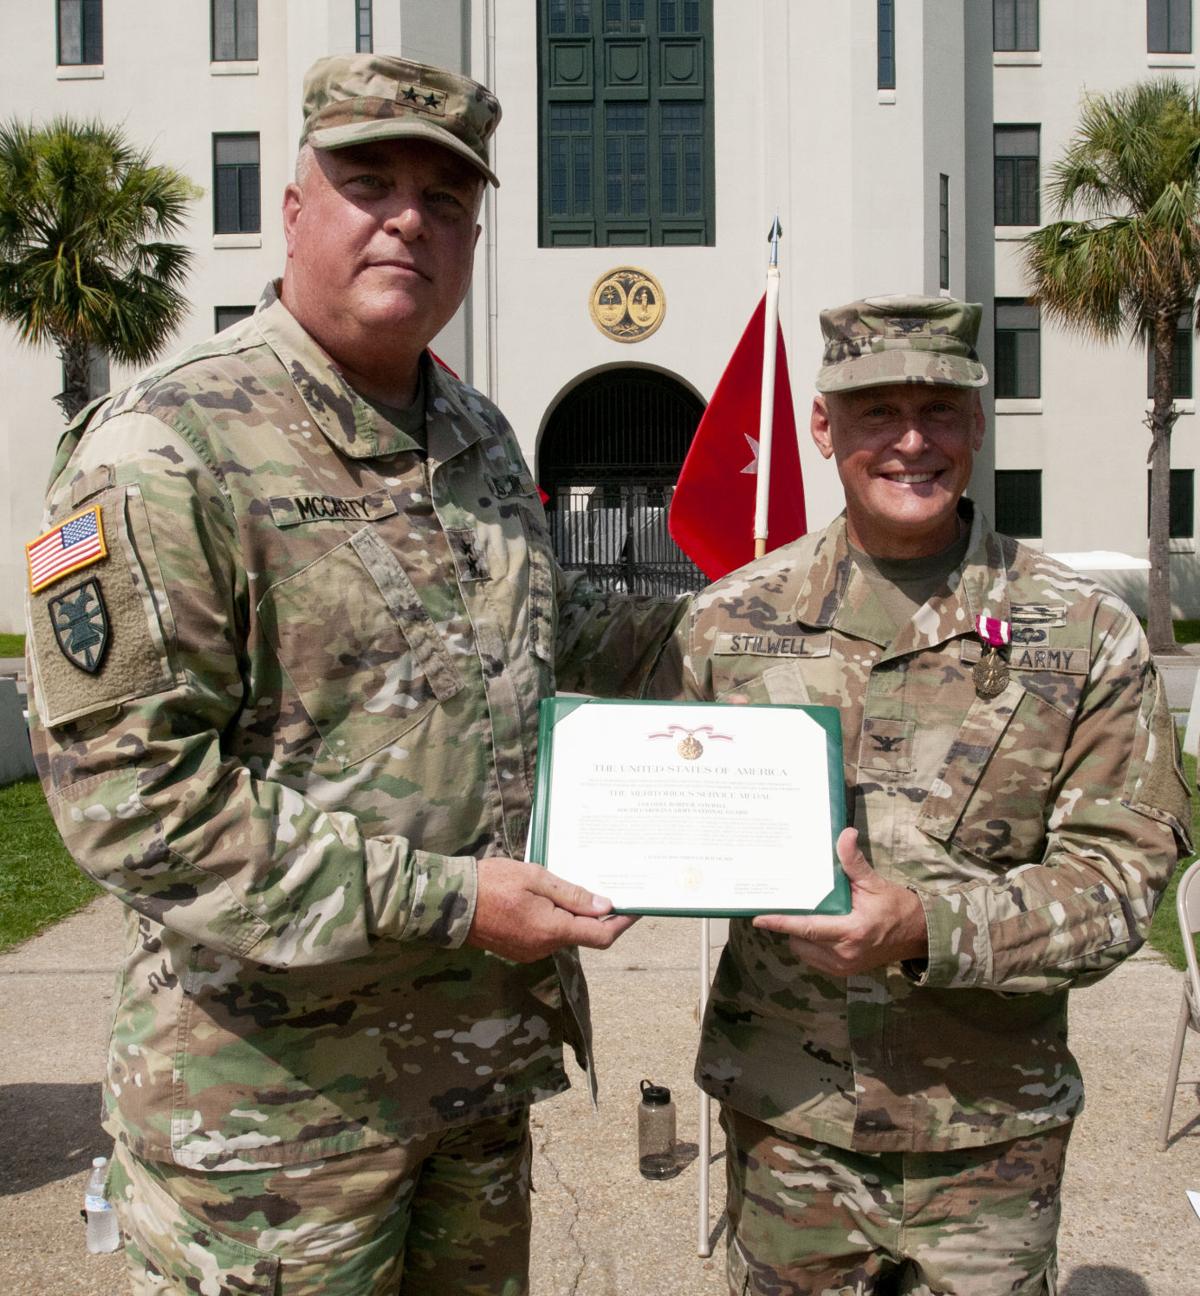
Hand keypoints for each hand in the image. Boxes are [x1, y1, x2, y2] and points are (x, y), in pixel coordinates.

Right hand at [467, 857, 638, 962]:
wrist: (449, 902)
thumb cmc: (492, 883)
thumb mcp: (536, 878)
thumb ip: (572, 895)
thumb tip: (605, 907)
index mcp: (552, 929)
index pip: (600, 935)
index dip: (621, 923)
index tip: (636, 907)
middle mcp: (543, 947)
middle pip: (583, 935)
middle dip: (596, 914)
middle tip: (606, 886)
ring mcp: (529, 951)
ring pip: (564, 934)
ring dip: (572, 915)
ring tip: (570, 887)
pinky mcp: (518, 949)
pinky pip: (546, 935)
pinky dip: (554, 919)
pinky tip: (547, 898)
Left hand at [752, 828, 927, 975]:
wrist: (917, 935)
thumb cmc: (896, 907)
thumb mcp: (875, 883)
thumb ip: (854, 862)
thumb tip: (845, 834)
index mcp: (852, 931)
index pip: (809, 928)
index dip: (782, 923)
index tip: (759, 919)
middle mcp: (845, 953)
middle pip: (801, 939)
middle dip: (790, 924)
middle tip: (786, 904)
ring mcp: (844, 966)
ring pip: (804, 950)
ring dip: (800, 935)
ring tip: (805, 915)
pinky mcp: (844, 971)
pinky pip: (814, 958)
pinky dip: (810, 945)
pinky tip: (815, 928)